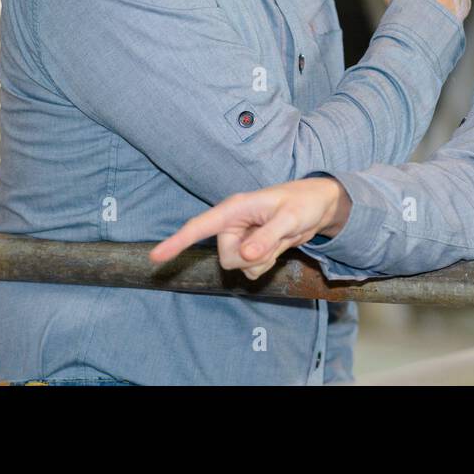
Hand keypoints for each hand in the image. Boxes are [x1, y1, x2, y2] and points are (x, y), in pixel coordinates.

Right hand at [149, 177, 352, 279]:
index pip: (199, 227)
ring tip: (278, 240)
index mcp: (234, 209)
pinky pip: (249, 269)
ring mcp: (241, 237)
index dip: (177, 242)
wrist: (318, 207)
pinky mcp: (250, 248)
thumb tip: (246, 256)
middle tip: (274, 240)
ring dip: (260, 261)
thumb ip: (267, 237)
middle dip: (250, 257)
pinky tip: (276, 247)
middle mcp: (232, 224)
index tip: (155, 257)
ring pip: (237, 266)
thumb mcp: (290, 219)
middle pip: (225, 257)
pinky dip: (264, 265)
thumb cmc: (303, 203)